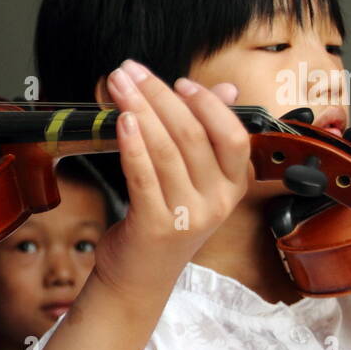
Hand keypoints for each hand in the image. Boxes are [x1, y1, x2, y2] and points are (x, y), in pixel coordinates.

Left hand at [89, 59, 249, 294]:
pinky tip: (121, 120)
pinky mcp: (155, 225)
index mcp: (232, 186)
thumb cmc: (162, 222)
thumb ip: (204, 136)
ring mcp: (188, 216)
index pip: (232, 135)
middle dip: (158, 95)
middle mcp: (217, 202)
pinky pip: (144, 176)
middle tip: (130, 71)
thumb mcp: (191, 180)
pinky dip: (132, 144)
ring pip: (166, 150)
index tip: (178, 81)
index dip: (206, 104)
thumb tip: (224, 90)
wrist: (139, 278)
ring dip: (139, 110)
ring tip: (118, 86)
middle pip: (193, 135)